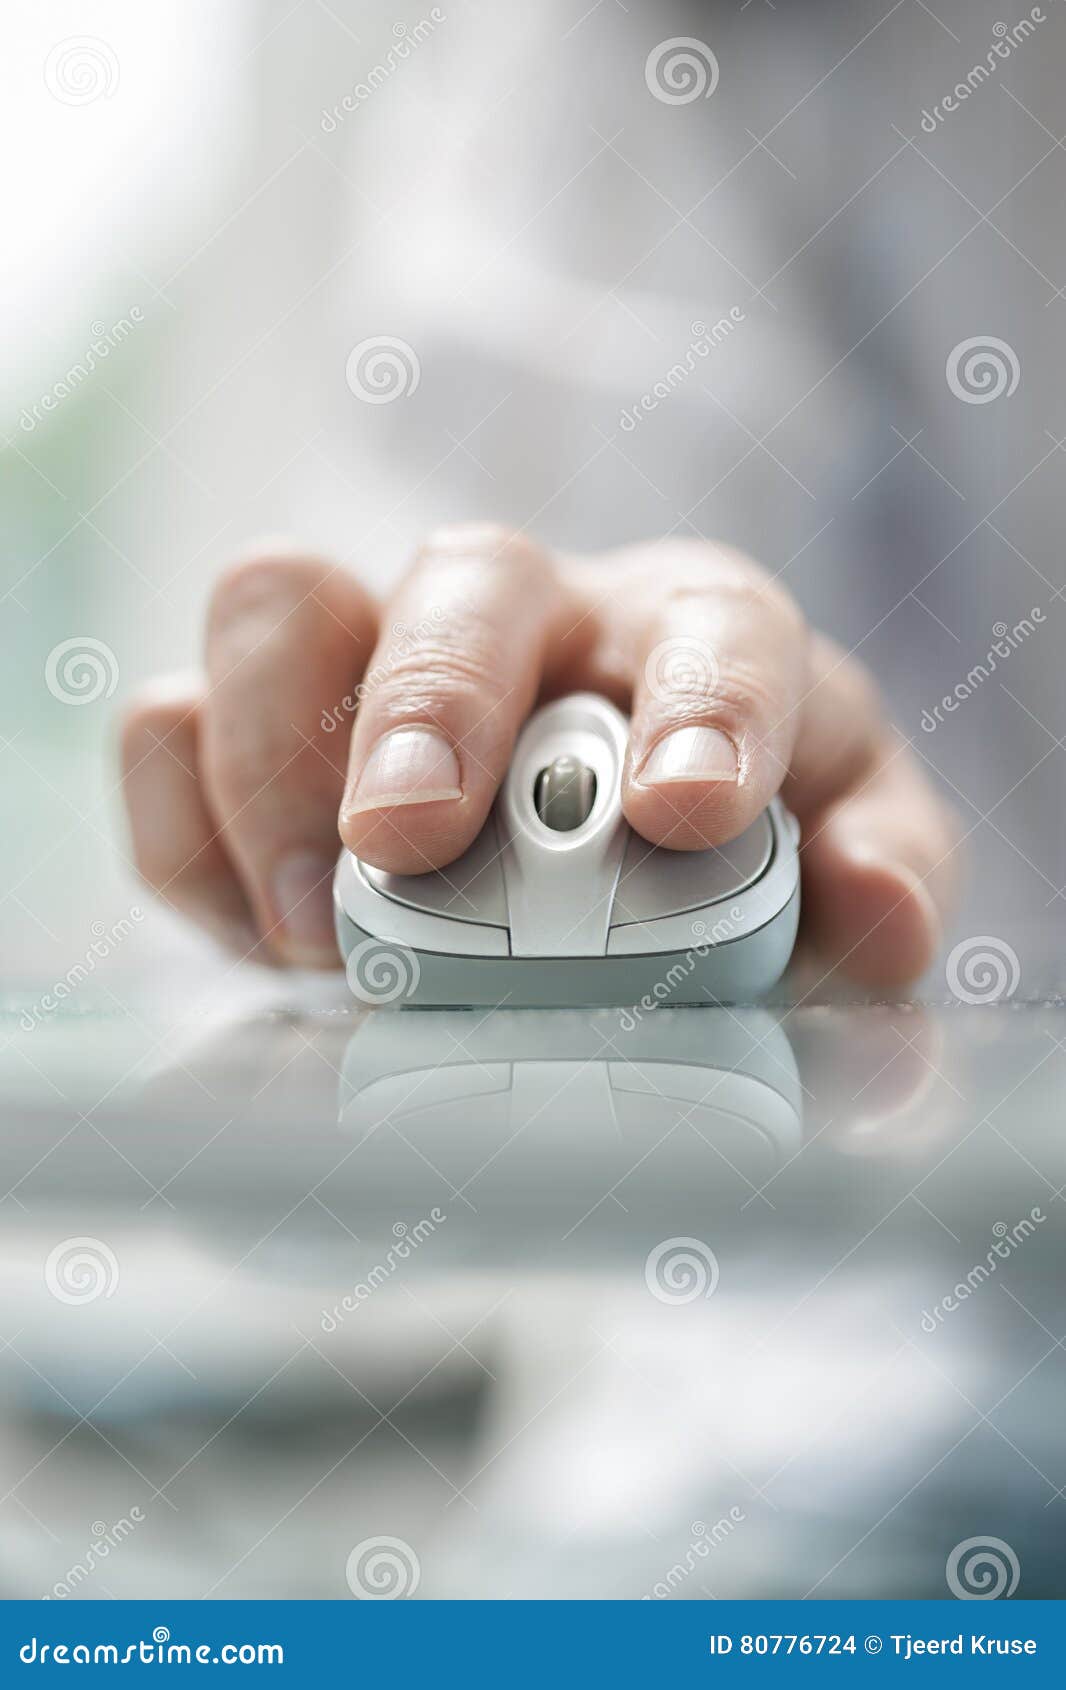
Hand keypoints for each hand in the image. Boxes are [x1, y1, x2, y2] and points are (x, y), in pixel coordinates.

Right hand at [119, 524, 956, 985]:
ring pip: (280, 603)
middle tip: (411, 841)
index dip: (704, 703)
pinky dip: (186, 817)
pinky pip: (171, 721)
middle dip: (433, 699)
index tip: (682, 813)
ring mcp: (380, 665)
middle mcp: (538, 628)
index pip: (716, 625)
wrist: (590, 911)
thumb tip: (879, 920)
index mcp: (700, 650)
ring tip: (314, 924)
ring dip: (276, 757)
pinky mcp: (258, 736)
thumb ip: (876, 897)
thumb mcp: (828, 899)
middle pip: (469, 577)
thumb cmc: (725, 882)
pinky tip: (249, 924)